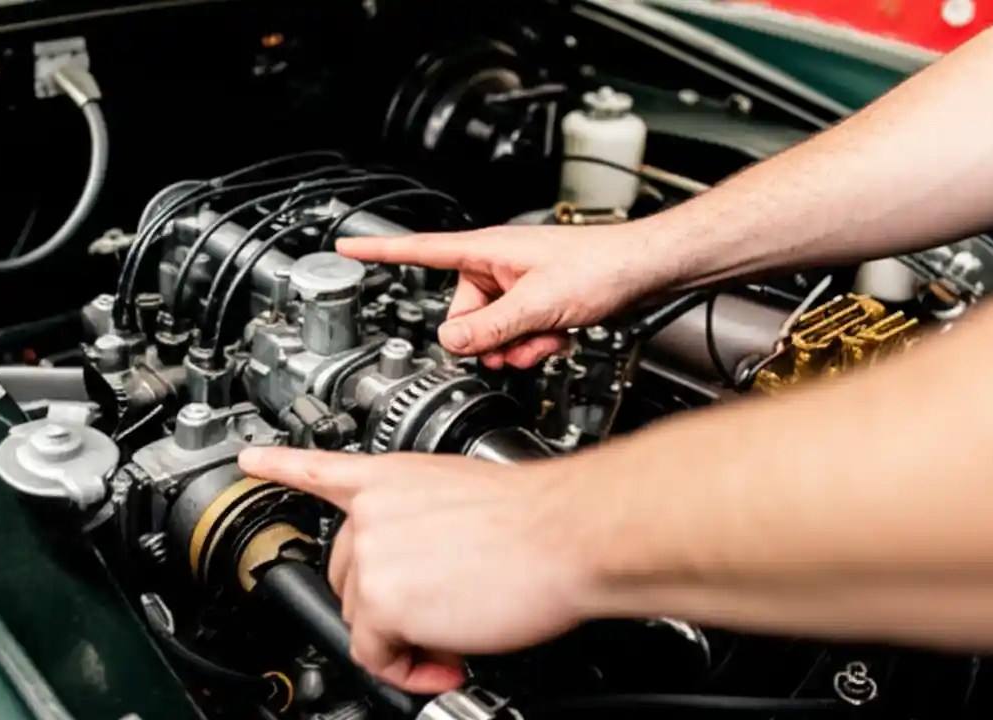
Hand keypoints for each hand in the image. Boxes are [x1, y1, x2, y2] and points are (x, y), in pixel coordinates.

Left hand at [238, 446, 594, 693]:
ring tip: (459, 634)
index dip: (281, 466)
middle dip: (387, 603)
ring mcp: (372, 555)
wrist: (564, 533)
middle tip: (442, 616)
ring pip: (364, 619)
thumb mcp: (462, 497)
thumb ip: (422, 525)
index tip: (251, 459)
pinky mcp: (382, 600)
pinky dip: (409, 667)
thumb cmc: (537, 519)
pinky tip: (443, 660)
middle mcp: (372, 512)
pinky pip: (377, 654)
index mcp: (392, 478)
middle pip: (349, 574)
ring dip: (404, 638)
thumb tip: (423, 572)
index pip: (322, 470)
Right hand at [337, 223, 672, 368]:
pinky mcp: (536, 301)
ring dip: (514, 345)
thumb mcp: (538, 304)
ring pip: (490, 330)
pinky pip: (515, 333)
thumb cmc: (602, 267)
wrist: (645, 272)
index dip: (381, 251)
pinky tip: (557, 339)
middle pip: (462, 314)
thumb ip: (490, 328)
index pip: (420, 250)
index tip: (347, 248)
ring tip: (545, 340)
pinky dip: (533, 343)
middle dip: (488, 338)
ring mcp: (516, 284)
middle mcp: (497, 265)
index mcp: (486, 250)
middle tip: (517, 342)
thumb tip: (451, 343)